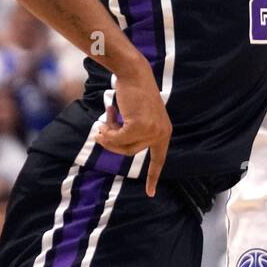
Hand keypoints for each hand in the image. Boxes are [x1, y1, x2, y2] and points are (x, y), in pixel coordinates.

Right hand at [94, 62, 172, 196]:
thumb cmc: (134, 91)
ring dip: (109, 138)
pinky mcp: (140, 126)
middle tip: (102, 130)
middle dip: (114, 143)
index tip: (150, 193)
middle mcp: (161, 132)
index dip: (153, 176)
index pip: (159, 159)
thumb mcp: (138, 115)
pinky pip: (118, 139)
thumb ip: (135, 131)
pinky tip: (104, 121)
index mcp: (164, 131)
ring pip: (123, 147)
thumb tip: (116, 146)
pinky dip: (108, 133)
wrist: (134, 73)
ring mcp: (151, 130)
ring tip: (102, 125)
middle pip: (131, 152)